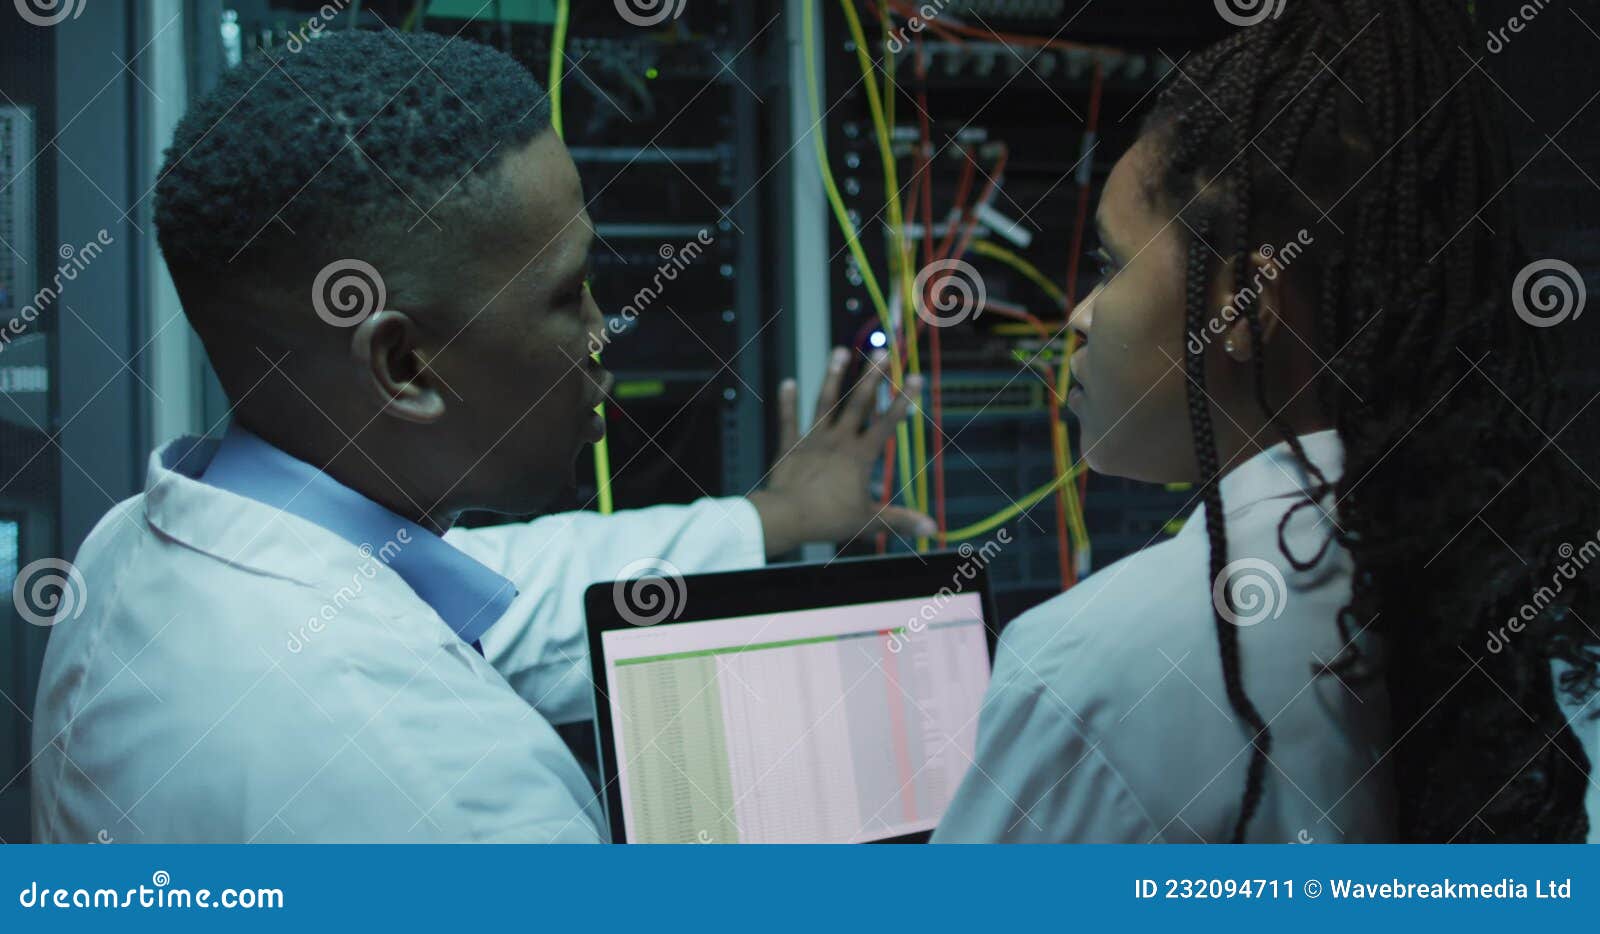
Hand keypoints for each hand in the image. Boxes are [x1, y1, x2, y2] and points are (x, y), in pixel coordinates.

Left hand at [749, 347, 935, 555]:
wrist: (787, 517)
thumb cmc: (828, 520)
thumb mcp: (868, 522)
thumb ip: (899, 521)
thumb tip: (931, 528)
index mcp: (860, 456)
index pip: (886, 423)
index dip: (902, 399)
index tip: (914, 376)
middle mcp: (838, 441)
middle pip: (857, 403)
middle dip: (871, 377)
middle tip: (881, 352)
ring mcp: (812, 440)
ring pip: (825, 402)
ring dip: (832, 376)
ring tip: (840, 351)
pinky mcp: (789, 446)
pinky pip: (788, 420)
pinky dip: (787, 402)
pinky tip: (787, 381)